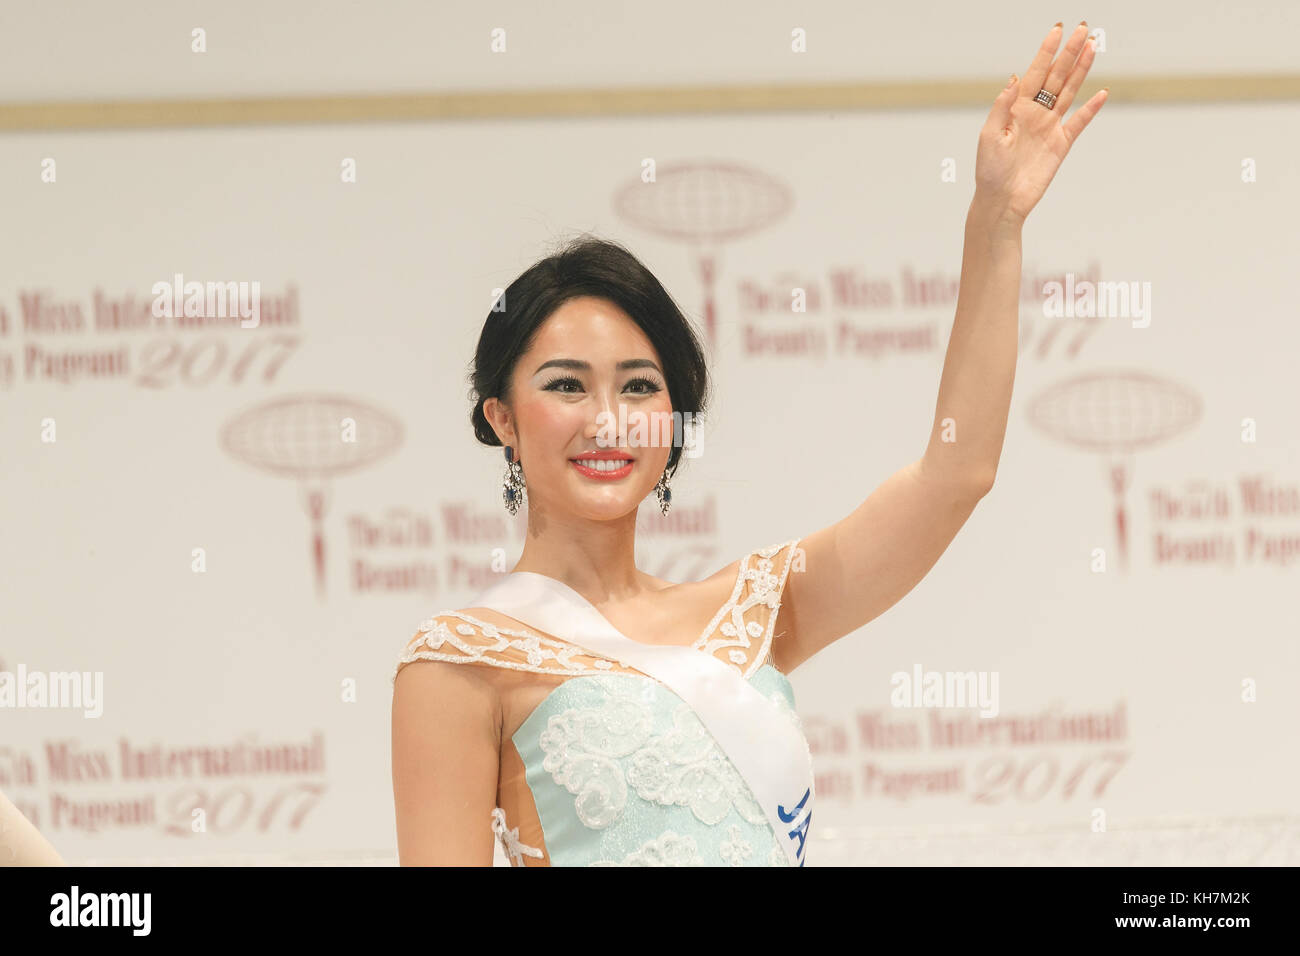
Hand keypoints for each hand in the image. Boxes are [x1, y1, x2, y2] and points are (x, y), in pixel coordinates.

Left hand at [973, 22, 1107, 227]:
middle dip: (1069, 53)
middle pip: (1056, 77)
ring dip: (1081, 70)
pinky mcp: (1061, 145)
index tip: (1057, 30)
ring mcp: (1049, 128)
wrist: (1002, 201)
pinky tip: (1101, 93)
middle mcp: (1034, 114)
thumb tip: (1014, 79)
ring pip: (1069, 92)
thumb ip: (1002, 106)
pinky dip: (1090, 108)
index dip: (1046, 51)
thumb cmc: (989, 171)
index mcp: (1016, 109)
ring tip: (1092, 48)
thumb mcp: (989, 136)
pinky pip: (1079, 122)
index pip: (1034, 73)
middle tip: (1084, 29)